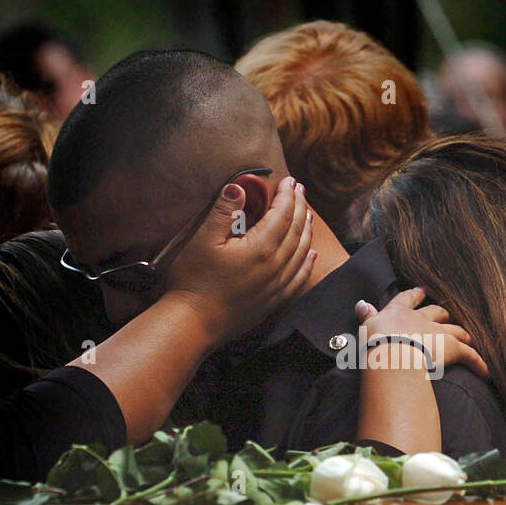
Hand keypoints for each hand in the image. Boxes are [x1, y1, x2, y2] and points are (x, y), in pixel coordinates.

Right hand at [164, 176, 314, 347]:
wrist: (194, 323)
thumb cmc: (194, 281)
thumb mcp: (202, 240)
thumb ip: (223, 212)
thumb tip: (238, 186)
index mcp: (260, 248)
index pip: (282, 215)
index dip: (287, 196)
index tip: (289, 181)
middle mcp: (276, 266)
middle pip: (296, 231)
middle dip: (299, 208)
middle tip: (300, 190)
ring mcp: (277, 285)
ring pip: (302, 253)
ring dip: (306, 231)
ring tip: (307, 215)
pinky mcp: (273, 301)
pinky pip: (299, 278)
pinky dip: (308, 263)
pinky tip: (311, 254)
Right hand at [356, 287, 488, 378]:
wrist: (393, 355)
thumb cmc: (375, 343)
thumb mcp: (366, 328)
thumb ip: (367, 316)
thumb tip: (362, 305)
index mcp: (399, 313)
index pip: (408, 300)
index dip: (415, 296)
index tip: (421, 291)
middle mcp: (421, 319)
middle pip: (437, 312)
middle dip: (443, 313)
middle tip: (448, 314)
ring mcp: (439, 333)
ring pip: (457, 331)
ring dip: (464, 335)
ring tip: (470, 340)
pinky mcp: (453, 348)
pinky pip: (470, 355)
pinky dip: (479, 363)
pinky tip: (486, 371)